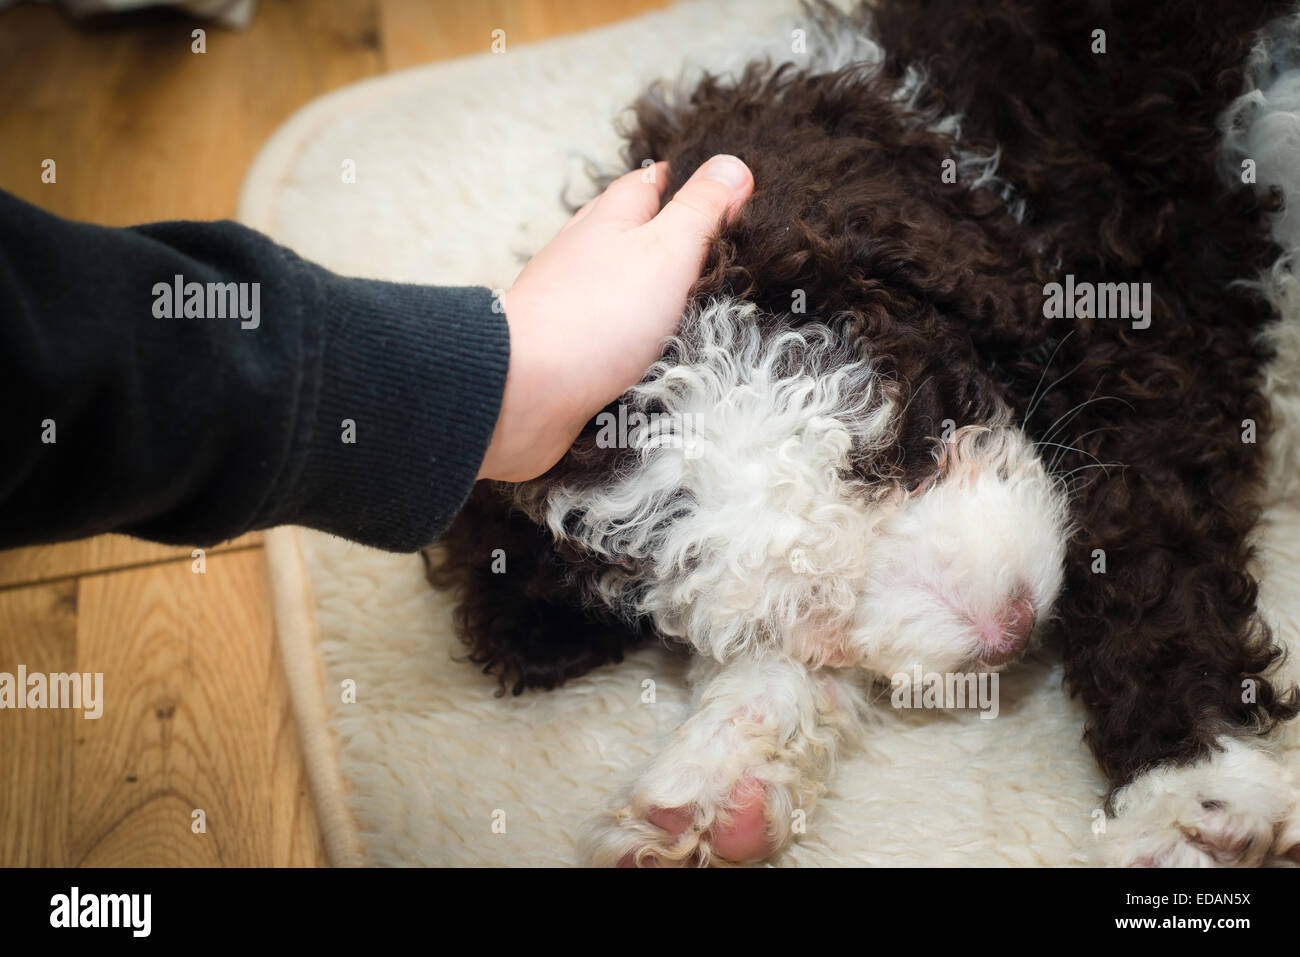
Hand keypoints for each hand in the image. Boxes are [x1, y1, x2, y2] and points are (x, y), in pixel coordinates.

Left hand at [477, 154, 753, 481]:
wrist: (527, 391)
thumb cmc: (595, 315)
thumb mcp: (666, 249)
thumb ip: (700, 209)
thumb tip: (732, 165)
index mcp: (612, 216)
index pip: (657, 180)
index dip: (695, 182)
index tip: (736, 192)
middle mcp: (590, 251)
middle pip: (642, 232)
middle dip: (682, 241)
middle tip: (731, 253)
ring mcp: (580, 299)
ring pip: (630, 285)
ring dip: (663, 294)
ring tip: (708, 304)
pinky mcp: (576, 347)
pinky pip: (618, 332)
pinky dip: (643, 336)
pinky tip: (665, 348)